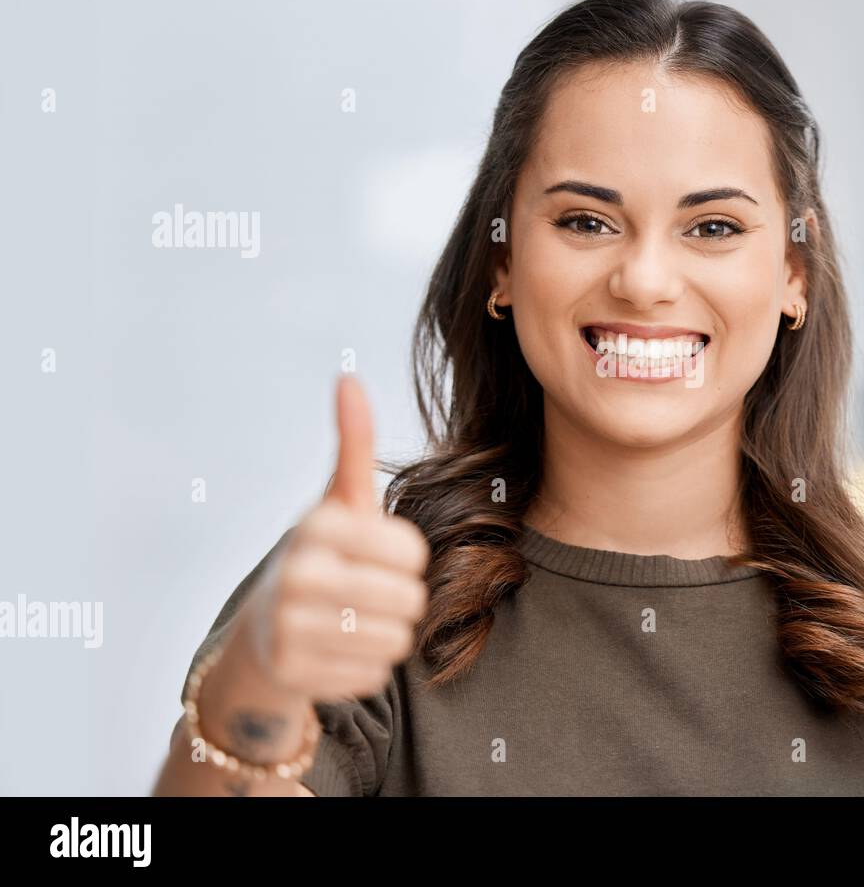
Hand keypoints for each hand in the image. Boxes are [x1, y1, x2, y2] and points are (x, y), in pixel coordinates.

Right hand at [234, 375, 430, 701]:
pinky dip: (365, 666)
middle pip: (409, 600)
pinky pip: (374, 674)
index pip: (410, 551)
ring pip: (395, 641)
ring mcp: (289, 627)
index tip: (376, 555)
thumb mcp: (339, 501)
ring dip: (386, 635)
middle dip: (400, 600)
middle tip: (368, 594)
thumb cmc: (321, 557)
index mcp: (316, 526)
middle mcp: (297, 574)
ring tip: (354, 621)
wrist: (264, 633)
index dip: (405, 557)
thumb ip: (353, 444)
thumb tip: (348, 378)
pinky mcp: (293, 674)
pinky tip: (337, 651)